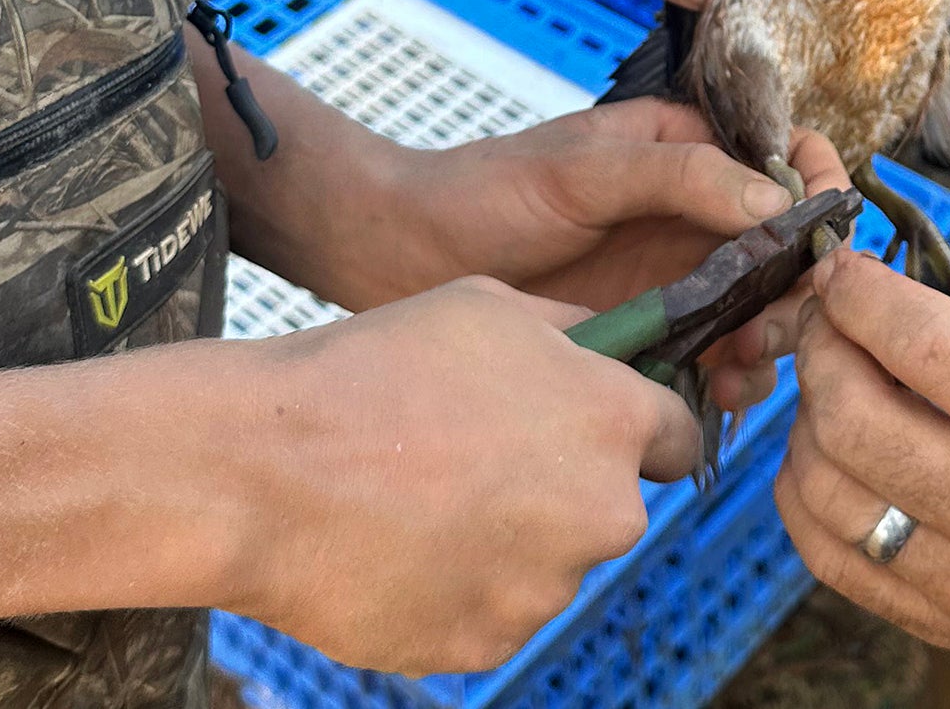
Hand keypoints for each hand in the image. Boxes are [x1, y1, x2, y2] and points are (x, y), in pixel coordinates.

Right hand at [216, 276, 696, 673]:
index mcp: (610, 420)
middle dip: (564, 481)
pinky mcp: (487, 645)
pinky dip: (461, 584)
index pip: (677, 434)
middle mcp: (599, 514)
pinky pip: (493, 609)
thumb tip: (607, 347)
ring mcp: (544, 590)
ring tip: (425, 494)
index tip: (595, 422)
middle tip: (480, 451)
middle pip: (610, 504)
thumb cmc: (378, 367)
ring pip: (549, 561)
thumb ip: (572, 333)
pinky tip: (403, 542)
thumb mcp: (491, 304)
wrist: (272, 470)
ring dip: (510, 535)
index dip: (639, 423)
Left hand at [373, 100, 852, 413]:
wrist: (397, 254)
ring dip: (770, 339)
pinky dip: (731, 378)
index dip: (816, 194)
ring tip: (744, 368)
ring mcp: (674, 276)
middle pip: (785, 247)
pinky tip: (718, 397)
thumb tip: (775, 202)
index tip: (821, 240)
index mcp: (685, 149)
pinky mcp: (650, 335)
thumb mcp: (579, 169)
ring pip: (760, 308)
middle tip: (776, 328)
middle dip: (798, 287)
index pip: (784, 158)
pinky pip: (714, 358)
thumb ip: (675, 176)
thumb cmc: (484, 191)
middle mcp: (691, 212)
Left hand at [776, 250, 949, 668]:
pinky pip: (828, 557)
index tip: (841, 266)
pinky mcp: (946, 630)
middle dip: (822, 348)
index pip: (925, 348)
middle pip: (855, 423)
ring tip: (835, 383)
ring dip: (806, 417)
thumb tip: (859, 299)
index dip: (861, 294)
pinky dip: (806, 491)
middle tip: (830, 318)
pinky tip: (831, 450)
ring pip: (824, 492)